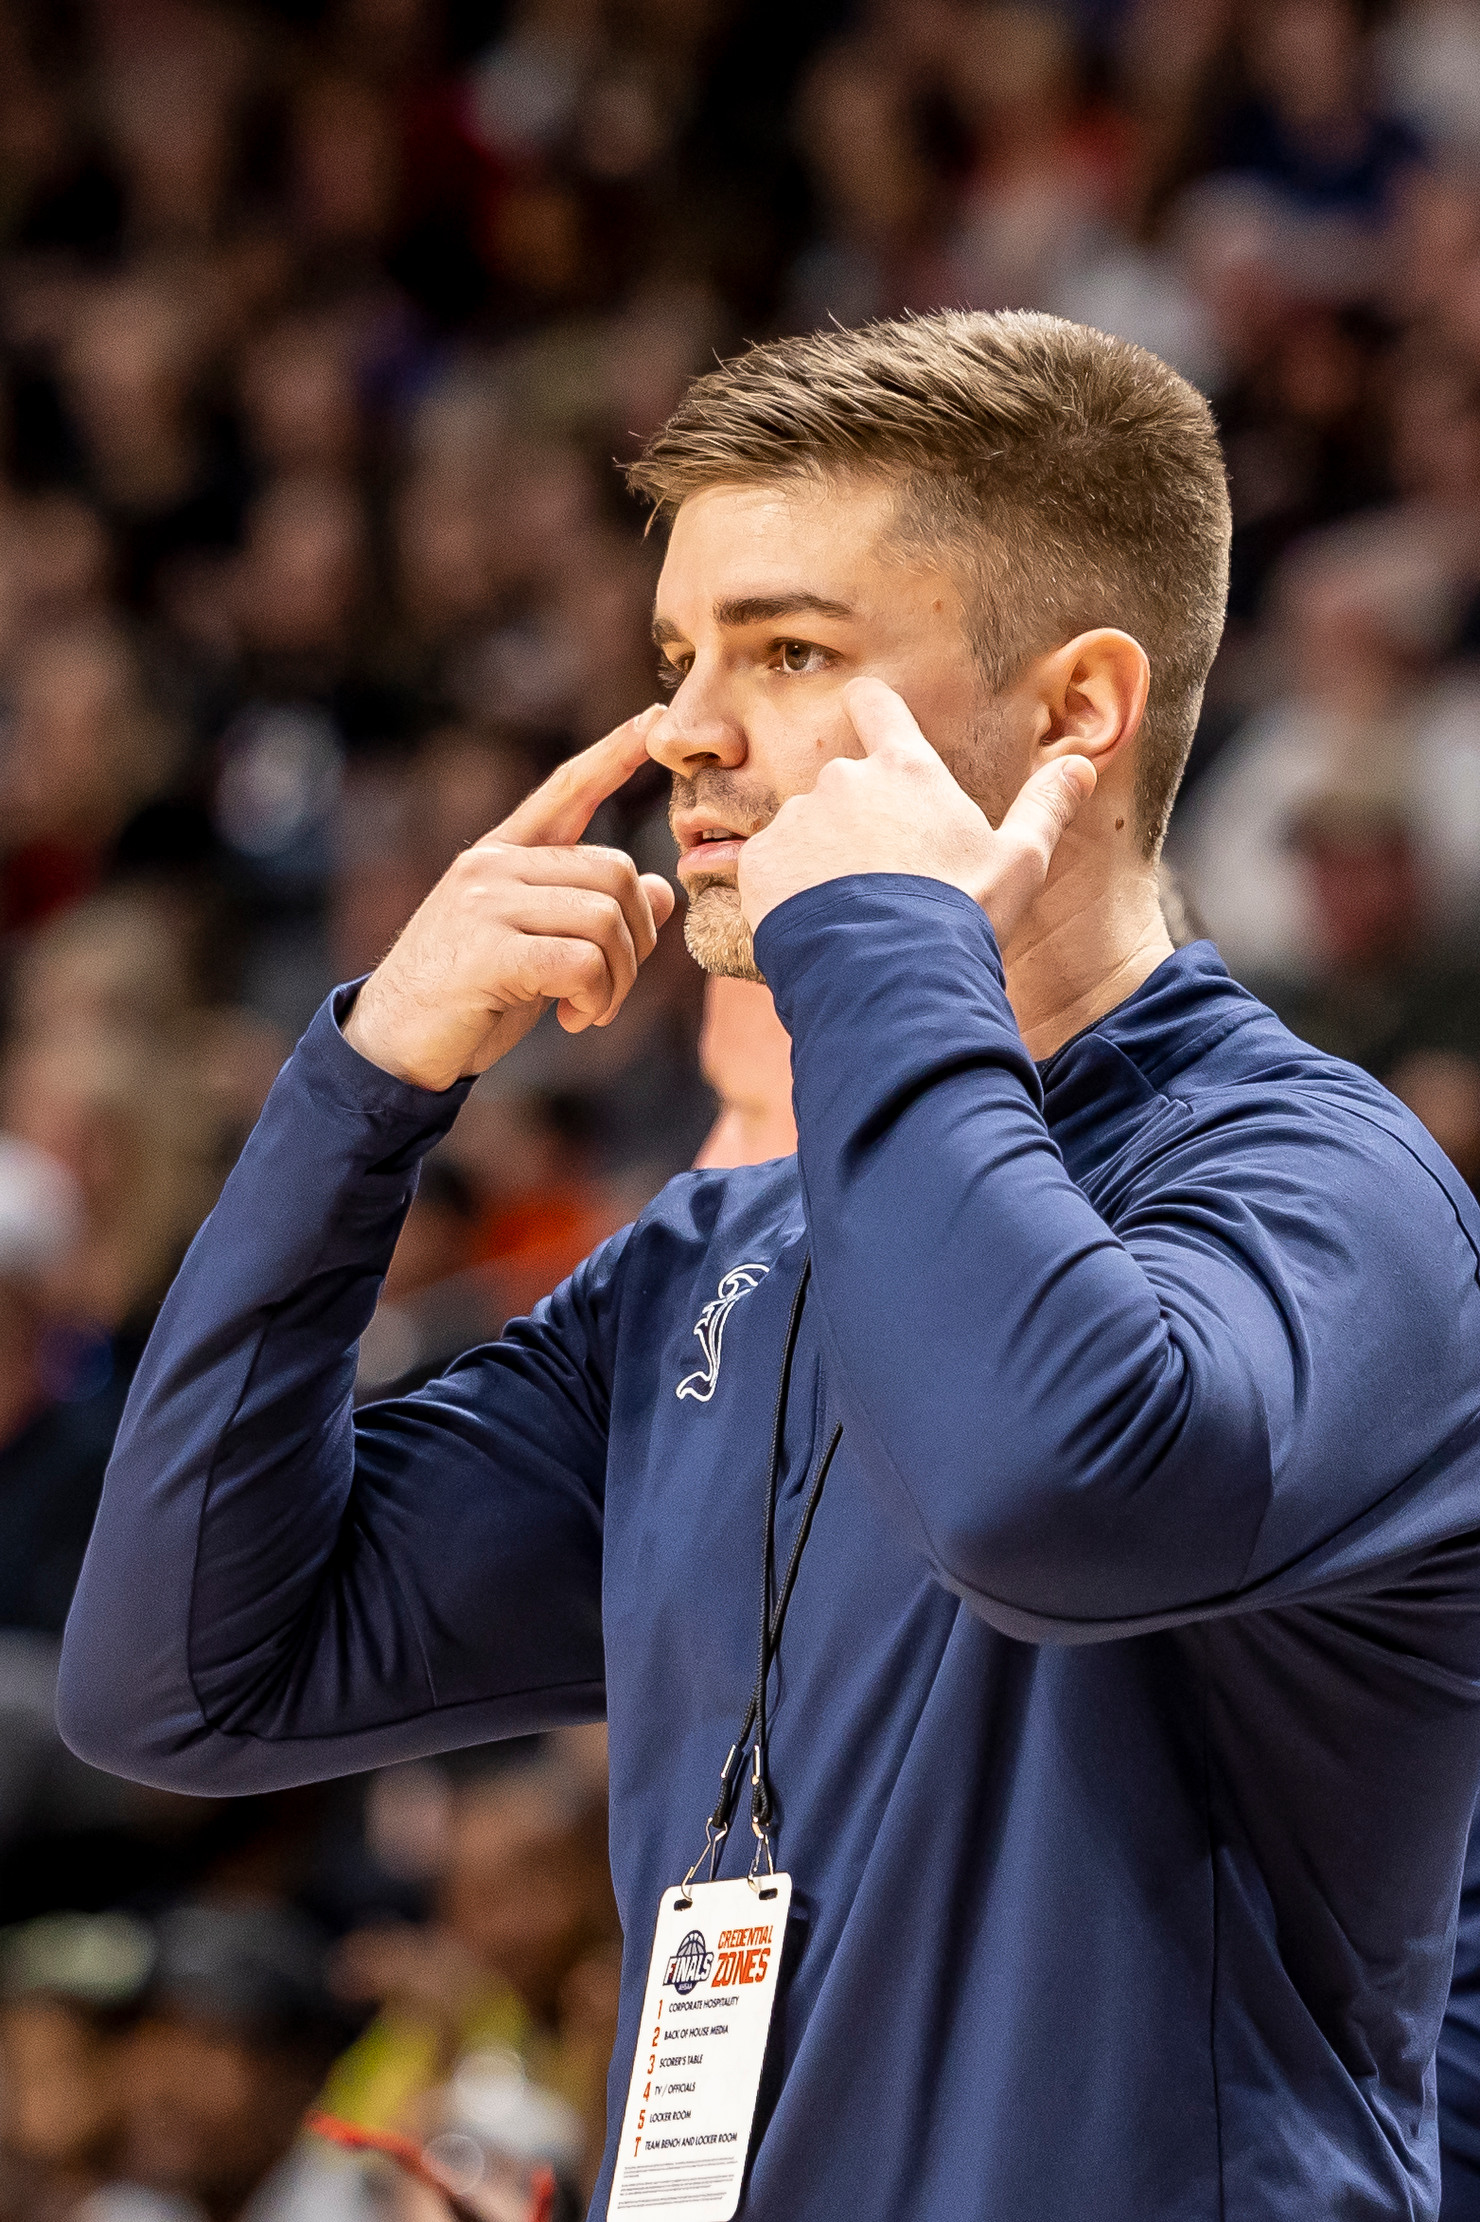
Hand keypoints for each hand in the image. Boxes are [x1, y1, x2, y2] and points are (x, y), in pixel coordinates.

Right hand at [344, 709, 675, 1090]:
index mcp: (501, 856)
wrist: (392, 1044)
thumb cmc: (468, 995)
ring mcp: (485, 903)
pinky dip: (595, 997)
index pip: (565, 790)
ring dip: (617, 979)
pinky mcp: (487, 950)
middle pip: (616, 871)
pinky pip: (581, 960)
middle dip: (637, 939)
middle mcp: (492, 866)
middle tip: (612, 988)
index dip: (612, 755)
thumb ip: (589, 913)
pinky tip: (573, 1019)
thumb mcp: (535, 947)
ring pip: (605, 918)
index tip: (653, 718)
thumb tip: (664, 889)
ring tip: (589, 1010)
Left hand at [737, 678, 1095, 949]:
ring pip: (805, 832)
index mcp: (906, 769)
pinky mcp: (761, 862)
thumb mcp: (1021, 863)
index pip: (876, 704)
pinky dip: (786, 892)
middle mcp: (844, 779)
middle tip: (882, 881)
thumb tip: (1081, 765)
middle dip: (856, 823)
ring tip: (852, 915)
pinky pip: (769, 869)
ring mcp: (797, 819)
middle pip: (844, 787)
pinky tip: (818, 926)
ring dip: (819, 861)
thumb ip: (1046, 807)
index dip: (869, 705)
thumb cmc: (964, 915)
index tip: (865, 708)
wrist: (894, 976)